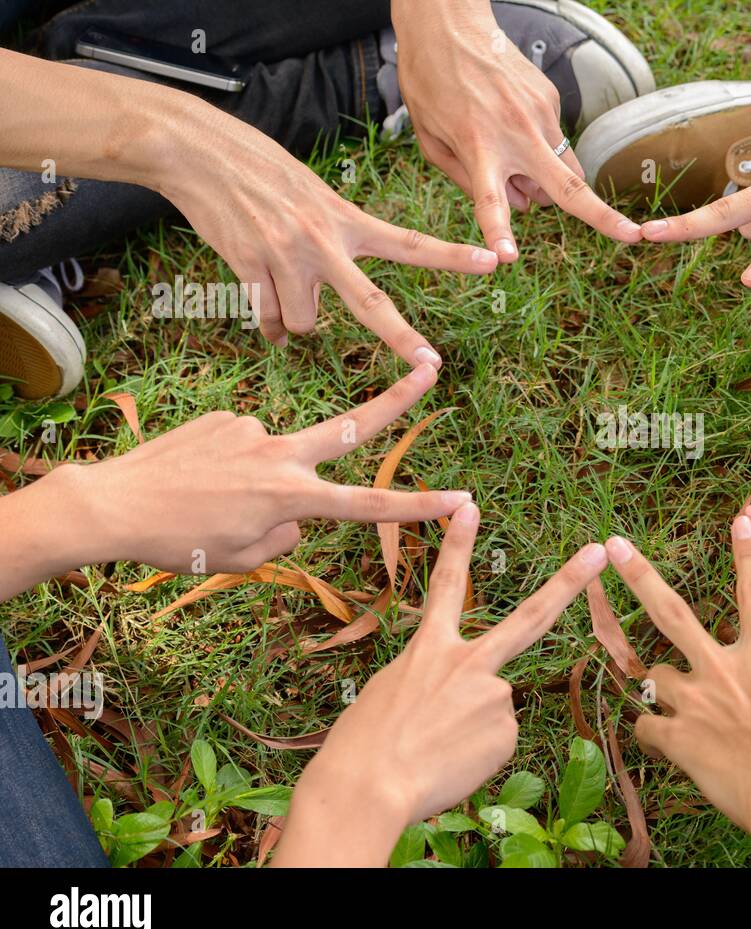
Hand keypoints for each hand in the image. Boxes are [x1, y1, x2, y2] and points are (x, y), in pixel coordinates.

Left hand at [60, 364, 467, 573]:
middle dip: (397, 398)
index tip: (459, 500)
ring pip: (277, 458)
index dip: (420, 505)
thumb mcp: (244, 559)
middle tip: (431, 369)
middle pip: (353, 425)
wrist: (112, 504)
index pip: (368, 504)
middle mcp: (280, 454)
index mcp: (291, 497)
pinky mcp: (226, 415)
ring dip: (257, 478)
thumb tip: (297, 515)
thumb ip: (286, 536)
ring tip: (207, 500)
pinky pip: (244, 445)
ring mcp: (252, 428)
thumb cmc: (179, 543)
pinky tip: (197, 478)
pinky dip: (230, 464)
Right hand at [161, 110, 497, 360]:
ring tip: (281, 290)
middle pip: (370, 303)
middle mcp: (324, 240)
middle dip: (403, 338)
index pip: (411, 242)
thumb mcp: (312, 193)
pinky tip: (262, 310)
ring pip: (306, 324)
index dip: (453, 256)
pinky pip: (269, 321)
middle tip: (432, 365)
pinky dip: (269, 325)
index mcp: (347, 219)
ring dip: (296, 322)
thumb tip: (314, 308)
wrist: (197, 151)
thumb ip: (330, 242)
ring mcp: (287, 256)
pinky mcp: (250, 267)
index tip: (492, 263)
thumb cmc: (258, 169)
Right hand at [274, 503, 608, 865]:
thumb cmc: (362, 747)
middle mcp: (468, 663)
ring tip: (433, 751)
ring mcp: (494, 695)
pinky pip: (498, 742)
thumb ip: (438, 683)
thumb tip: (471, 702)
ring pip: (496, 707)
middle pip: (530, 617)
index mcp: (428, 649)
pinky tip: (450, 764)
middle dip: (568, 582)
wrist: (366, 787)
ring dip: (470, 731)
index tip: (472, 504)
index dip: (460, 543)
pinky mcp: (507, 732)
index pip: (447, 584)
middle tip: (600, 553)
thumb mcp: (393, 695)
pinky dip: (478, 756)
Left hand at [392, 0, 641, 260]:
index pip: (490, 200)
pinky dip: (540, 148)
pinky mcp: (550, 99)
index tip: (508, 258)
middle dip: (603, 216)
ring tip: (520, 165)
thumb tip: (520, 208)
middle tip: (632, 236)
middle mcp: (515, 133)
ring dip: (553, 183)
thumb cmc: (430, 84)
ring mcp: (539, 115)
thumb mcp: (430, 140)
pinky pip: (555, 141)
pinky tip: (512, 124)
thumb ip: (468, 181)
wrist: (447, 22)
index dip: (498, 232)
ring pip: (565, 169)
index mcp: (478, 146)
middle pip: (569, 186)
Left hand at [604, 520, 750, 866]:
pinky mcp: (679, 738)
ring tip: (679, 703)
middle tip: (616, 547)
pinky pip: (648, 727)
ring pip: (655, 676)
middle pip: (672, 613)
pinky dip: (653, 732)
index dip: (747, 555)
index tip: (739, 519)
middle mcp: (725, 670)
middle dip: (641, 577)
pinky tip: (666, 743)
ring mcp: (697, 702)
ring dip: (662, 685)